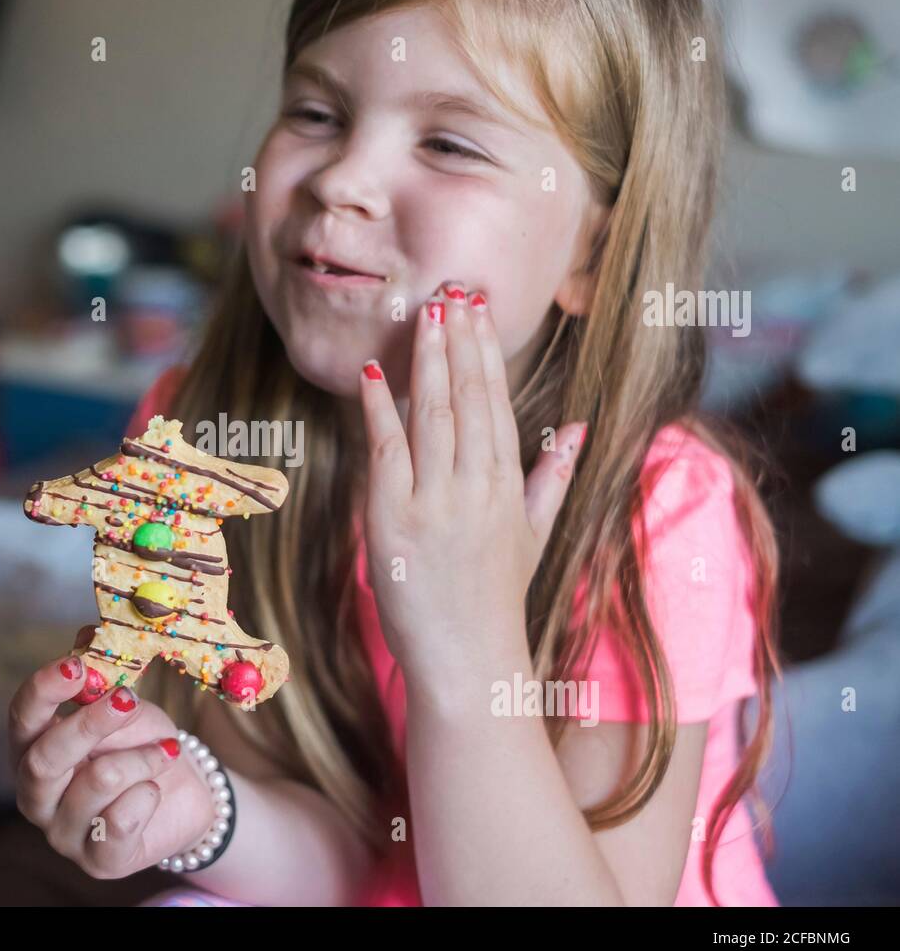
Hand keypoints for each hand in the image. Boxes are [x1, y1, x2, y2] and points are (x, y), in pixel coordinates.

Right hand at [8, 626, 216, 879]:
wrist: (184, 793)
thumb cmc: (140, 742)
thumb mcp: (125, 704)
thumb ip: (102, 676)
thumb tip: (87, 631)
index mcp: (32, 747)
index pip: (21, 717)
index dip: (44, 690)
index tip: (76, 664)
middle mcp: (35, 791)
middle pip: (45, 758)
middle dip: (90, 724)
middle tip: (128, 699)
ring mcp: (62, 831)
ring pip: (93, 785)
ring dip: (139, 758)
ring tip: (167, 749)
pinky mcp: (98, 861)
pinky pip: (119, 823)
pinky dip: (147, 795)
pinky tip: (156, 788)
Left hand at [357, 283, 585, 682]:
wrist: (470, 661)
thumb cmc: (499, 597)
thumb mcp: (535, 533)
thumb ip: (553, 475)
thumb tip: (576, 426)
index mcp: (508, 485)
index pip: (496, 401)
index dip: (484, 350)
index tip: (476, 307)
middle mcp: (476, 487)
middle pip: (467, 398)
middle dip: (458, 339)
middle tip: (451, 289)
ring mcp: (435, 503)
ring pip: (431, 416)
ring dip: (425, 361)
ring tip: (422, 314)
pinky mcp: (394, 523)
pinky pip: (387, 453)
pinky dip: (380, 411)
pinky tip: (373, 374)